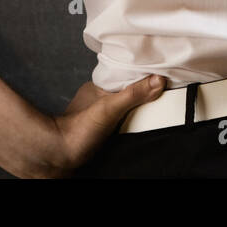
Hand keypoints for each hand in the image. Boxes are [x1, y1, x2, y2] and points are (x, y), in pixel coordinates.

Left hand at [35, 74, 167, 176]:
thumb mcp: (109, 108)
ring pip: (128, 103)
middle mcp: (101, 97)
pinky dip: (136, 118)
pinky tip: (144, 121)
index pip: (127, 71)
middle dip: (145, 87)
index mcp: (100, 85)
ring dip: (141, 104)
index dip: (144, 70)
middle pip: (130, 87)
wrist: (61, 157)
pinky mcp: (107, 128)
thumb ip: (133, 94)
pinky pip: (126, 117)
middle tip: (165, 87)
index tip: (163, 69)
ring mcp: (104, 113)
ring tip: (159, 102)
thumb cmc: (78, 131)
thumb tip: (158, 79)